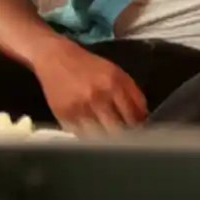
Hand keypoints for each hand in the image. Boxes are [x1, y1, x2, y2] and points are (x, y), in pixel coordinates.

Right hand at [32, 41, 147, 135]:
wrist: (56, 59)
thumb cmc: (90, 66)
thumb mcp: (117, 73)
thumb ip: (133, 93)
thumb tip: (143, 116)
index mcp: (114, 84)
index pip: (132, 115)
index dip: (137, 126)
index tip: (140, 131)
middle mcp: (97, 97)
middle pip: (117, 129)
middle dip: (123, 135)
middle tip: (126, 138)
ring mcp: (79, 108)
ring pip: (99, 136)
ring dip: (107, 140)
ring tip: (110, 139)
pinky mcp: (63, 116)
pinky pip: (81, 135)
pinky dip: (90, 137)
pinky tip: (94, 135)